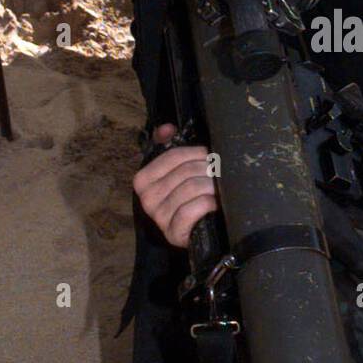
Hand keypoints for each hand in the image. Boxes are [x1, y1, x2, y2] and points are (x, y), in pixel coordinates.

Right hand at [134, 123, 218, 246]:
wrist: (195, 229)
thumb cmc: (188, 197)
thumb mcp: (177, 171)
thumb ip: (169, 147)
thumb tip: (166, 129)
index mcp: (143, 180)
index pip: (174, 156)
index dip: (197, 153)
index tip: (208, 157)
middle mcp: (147, 199)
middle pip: (186, 171)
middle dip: (208, 170)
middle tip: (219, 174)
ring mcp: (159, 217)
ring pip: (192, 188)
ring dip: (211, 187)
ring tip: (219, 189)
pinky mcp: (173, 233)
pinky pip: (192, 210)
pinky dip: (208, 204)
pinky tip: (214, 204)